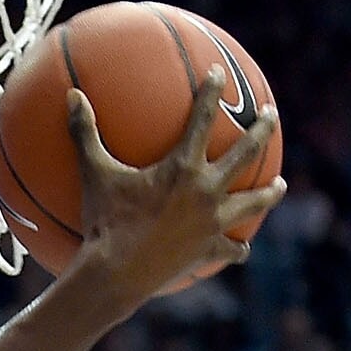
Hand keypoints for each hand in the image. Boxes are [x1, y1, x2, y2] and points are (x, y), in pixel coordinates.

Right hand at [70, 70, 284, 304]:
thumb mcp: (93, 176)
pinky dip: (237, 248)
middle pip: (246, 153)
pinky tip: (241, 248)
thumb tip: (71, 95)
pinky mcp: (209, 251)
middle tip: (271, 114)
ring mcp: (213, 222)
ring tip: (279, 184)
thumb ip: (85, 134)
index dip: (212, 92)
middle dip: (261, 129)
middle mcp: (207, 190)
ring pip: (254, 202)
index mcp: (183, 167)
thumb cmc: (104, 224)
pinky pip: (231, 249)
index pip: (203, 118)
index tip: (219, 74)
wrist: (115, 276)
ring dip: (269, 192)